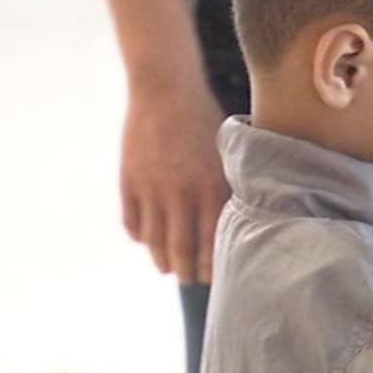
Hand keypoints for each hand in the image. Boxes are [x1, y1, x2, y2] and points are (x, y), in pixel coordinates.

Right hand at [120, 76, 227, 283]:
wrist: (165, 91)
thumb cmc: (205, 120)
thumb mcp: (227, 154)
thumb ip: (231, 186)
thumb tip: (243, 219)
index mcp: (212, 188)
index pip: (213, 241)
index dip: (214, 264)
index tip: (217, 277)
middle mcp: (181, 194)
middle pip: (182, 249)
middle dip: (188, 271)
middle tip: (192, 281)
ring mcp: (152, 190)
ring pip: (155, 240)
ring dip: (162, 260)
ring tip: (169, 269)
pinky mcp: (129, 182)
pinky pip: (132, 221)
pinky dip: (140, 236)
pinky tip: (147, 242)